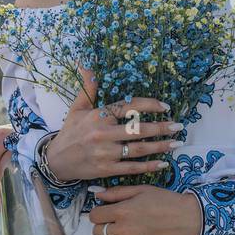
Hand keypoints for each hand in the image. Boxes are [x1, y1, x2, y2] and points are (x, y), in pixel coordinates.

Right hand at [46, 66, 181, 182]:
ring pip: (138, 149)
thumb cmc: (70, 132)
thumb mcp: (76, 108)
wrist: (55, 161)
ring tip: (177, 143)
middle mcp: (103, 133)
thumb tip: (87, 65)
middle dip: (162, 127)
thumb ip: (87, 88)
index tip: (166, 106)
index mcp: (98, 115)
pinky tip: (163, 163)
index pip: (129, 106)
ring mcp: (105, 153)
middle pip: (138, 129)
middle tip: (179, 126)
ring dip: (160, 146)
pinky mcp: (106, 170)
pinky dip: (149, 166)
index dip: (150, 104)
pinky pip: (132, 168)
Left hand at [88, 184, 202, 234]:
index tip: (104, 213)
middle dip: (102, 227)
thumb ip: (117, 192)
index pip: (95, 216)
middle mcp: (125, 230)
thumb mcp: (142, 190)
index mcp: (123, 211)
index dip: (98, 213)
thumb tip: (97, 195)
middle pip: (97, 232)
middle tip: (113, 224)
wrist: (190, 218)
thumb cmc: (167, 202)